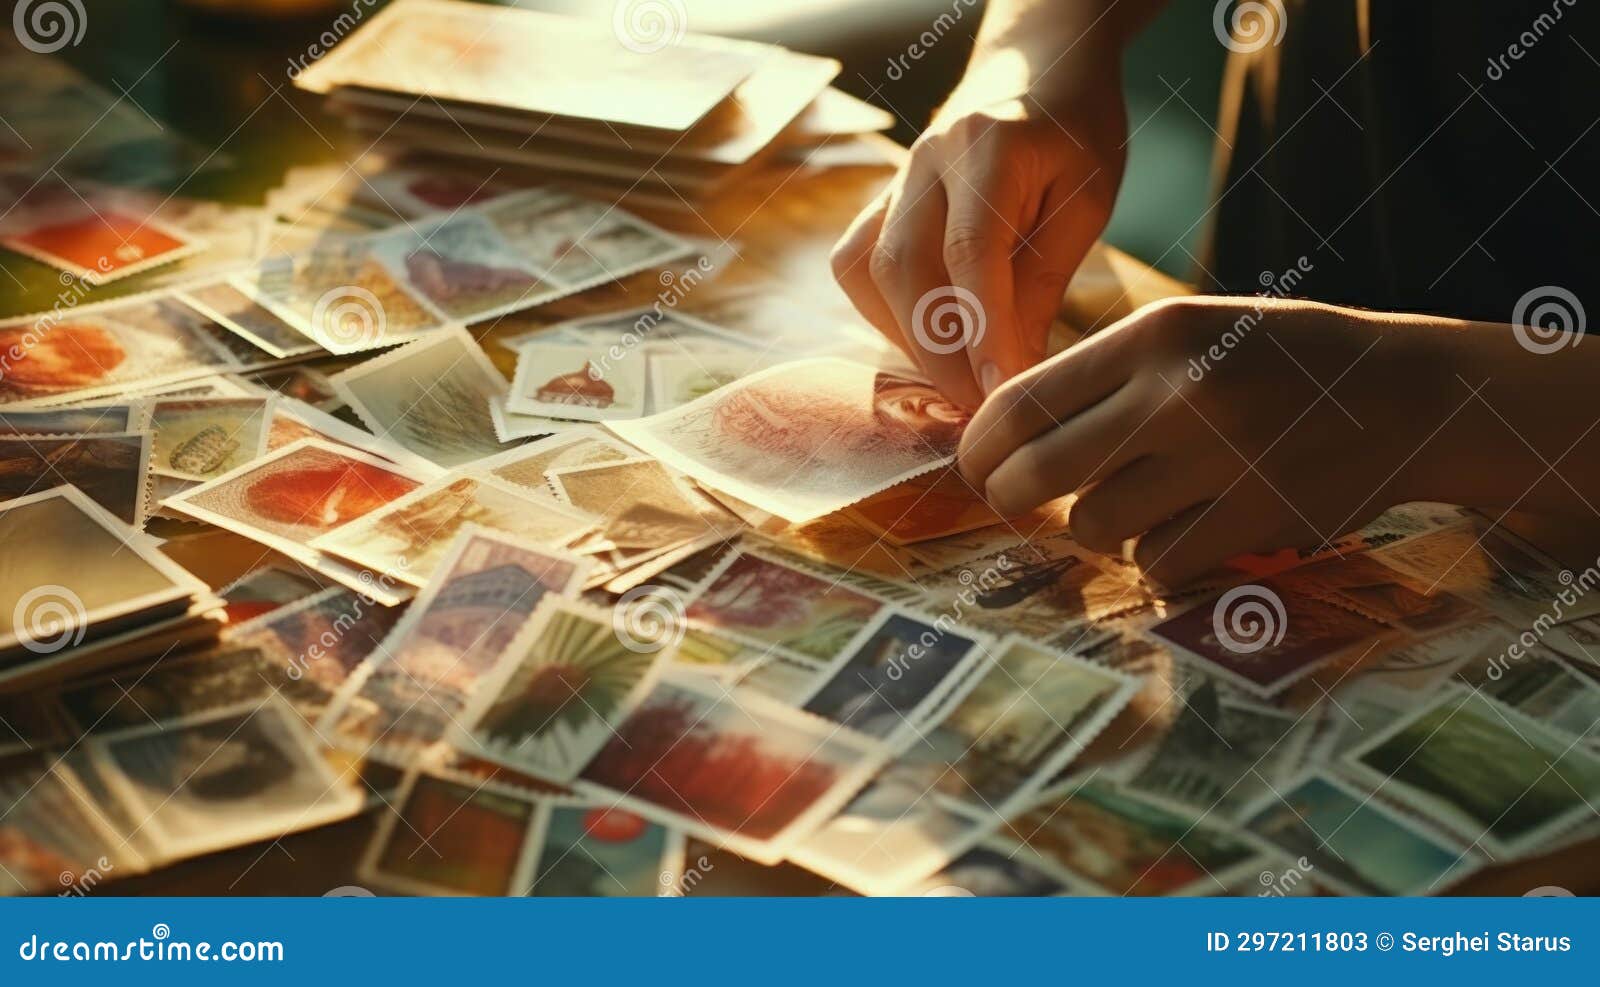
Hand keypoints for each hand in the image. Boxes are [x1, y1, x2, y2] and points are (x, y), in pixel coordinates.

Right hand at [830, 72, 1126, 408]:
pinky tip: (929, 339)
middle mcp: (925, 158)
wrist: (1034, 68)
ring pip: (869, 273)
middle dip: (940, 352)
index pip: (971, 251)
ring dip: (908, 339)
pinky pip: (858, 267)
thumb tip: (1011, 372)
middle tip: (981, 409)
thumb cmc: (1073, 133)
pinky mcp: (878, 201)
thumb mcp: (1086, 201)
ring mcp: (892, 178)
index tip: (1001, 393)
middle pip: (905, 268)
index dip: (980, 330)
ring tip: (957, 382)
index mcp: (989, 145)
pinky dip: (887, 316)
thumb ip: (1044, 281)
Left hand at [957, 296, 1474, 587]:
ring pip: (1096, 527)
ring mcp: (1221, 461)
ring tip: (1146, 500)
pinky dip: (1161, 559)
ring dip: (1102, 527)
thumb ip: (1106, 377)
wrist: (1411, 395)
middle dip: (1013, 498)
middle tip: (1020, 502)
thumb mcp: (1192, 332)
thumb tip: (1001, 439)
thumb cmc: (1282, 362)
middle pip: (1037, 474)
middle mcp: (1180, 394)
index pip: (1021, 403)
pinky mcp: (1256, 519)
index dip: (980, 448)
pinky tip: (1194, 527)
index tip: (976, 467)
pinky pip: (1158, 565)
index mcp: (1155, 335)